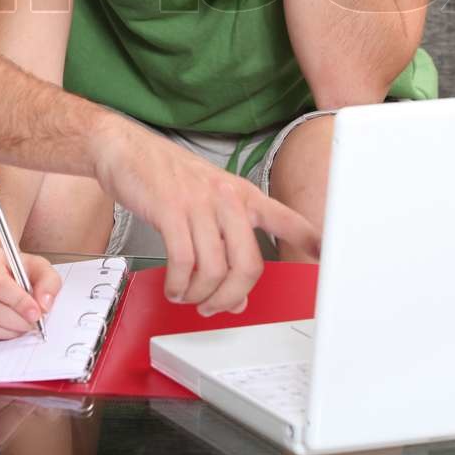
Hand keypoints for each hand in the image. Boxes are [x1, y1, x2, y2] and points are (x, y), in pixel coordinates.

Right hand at [92, 118, 320, 314]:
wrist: (126, 148)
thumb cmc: (166, 176)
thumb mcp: (204, 206)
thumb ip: (224, 248)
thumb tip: (235, 298)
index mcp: (242, 195)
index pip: (286, 218)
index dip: (311, 239)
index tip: (328, 256)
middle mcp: (227, 198)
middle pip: (249, 265)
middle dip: (231, 296)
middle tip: (215, 306)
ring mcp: (200, 203)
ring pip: (216, 269)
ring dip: (200, 294)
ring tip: (188, 295)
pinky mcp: (171, 210)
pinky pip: (184, 262)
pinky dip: (179, 284)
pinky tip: (174, 286)